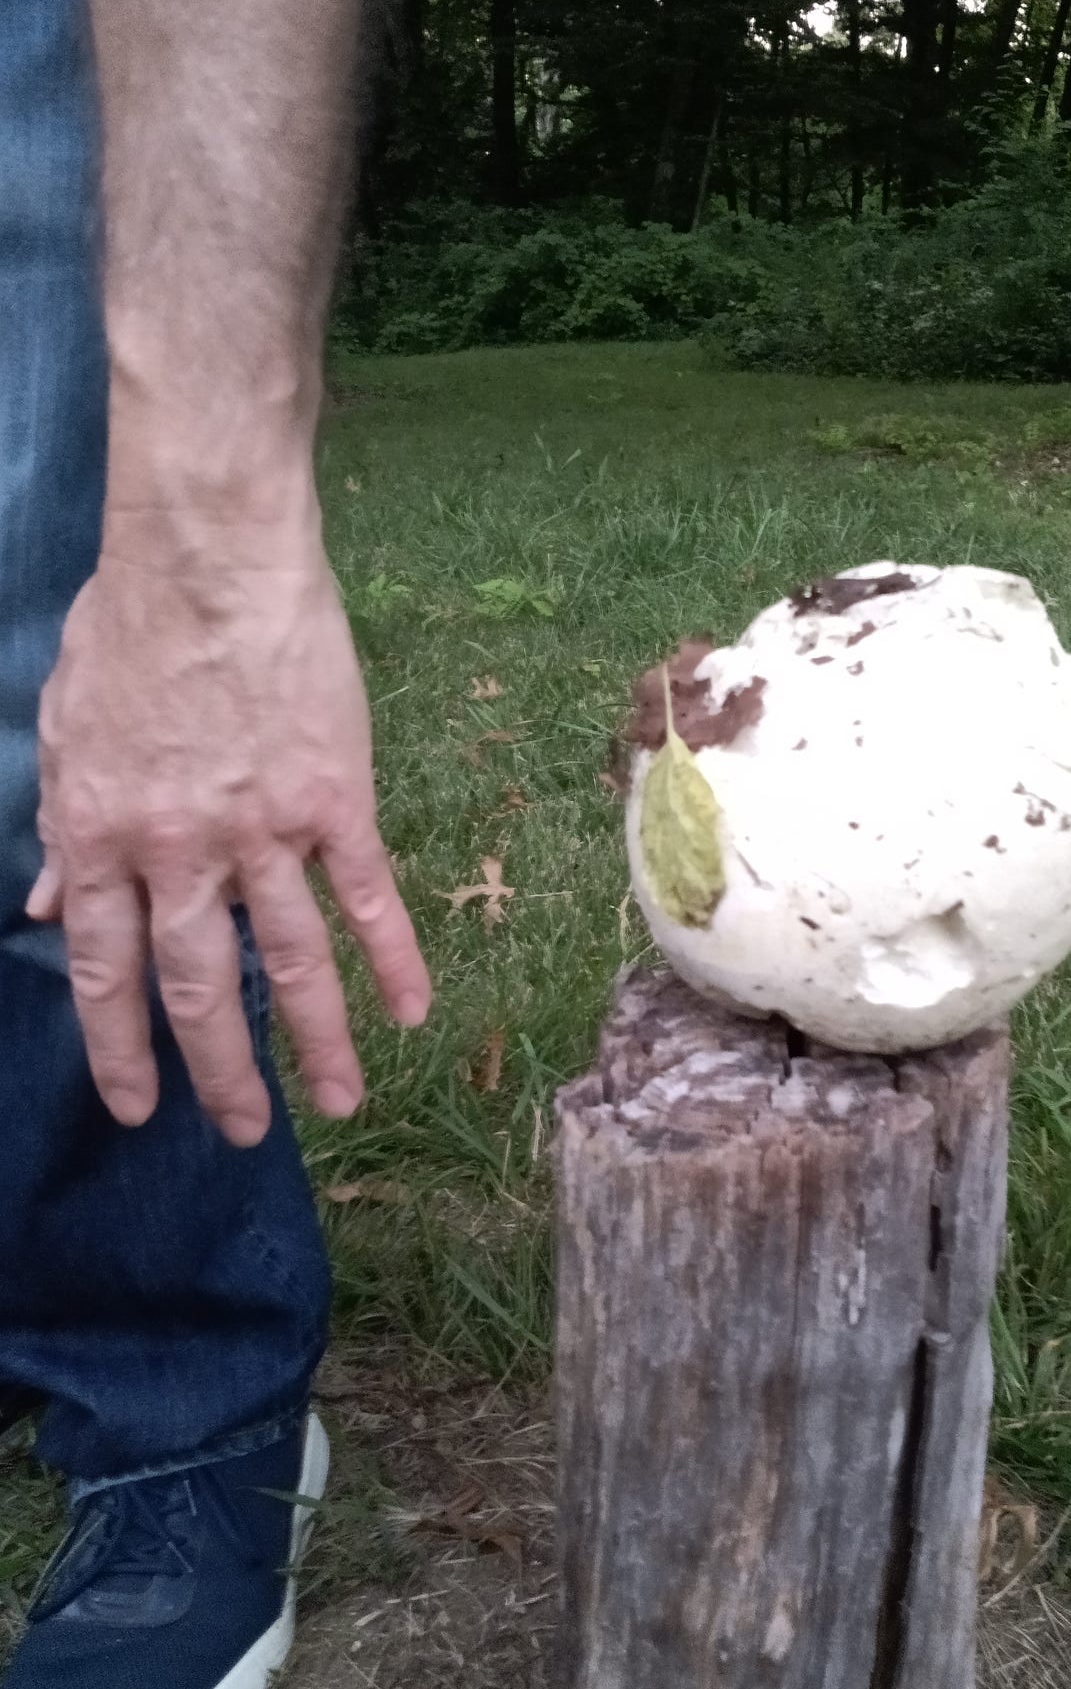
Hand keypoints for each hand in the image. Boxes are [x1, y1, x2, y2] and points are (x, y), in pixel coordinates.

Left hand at [28, 533, 430, 1146]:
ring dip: (318, 1043)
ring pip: (294, 962)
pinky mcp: (335, 802)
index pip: (106, 969)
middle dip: (221, 1072)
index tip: (139, 1105)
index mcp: (100, 836)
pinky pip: (366, 898)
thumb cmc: (129, 625)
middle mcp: (179, 852)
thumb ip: (59, 824)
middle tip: (244, 1131)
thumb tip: (39, 902)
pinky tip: (413, 1012)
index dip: (121, 1047)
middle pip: (203, 988)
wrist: (210, 557)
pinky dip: (394, 958)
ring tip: (341, 1105)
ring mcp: (262, 832)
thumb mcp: (65, 725)